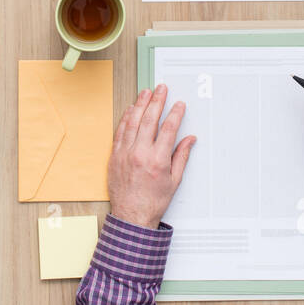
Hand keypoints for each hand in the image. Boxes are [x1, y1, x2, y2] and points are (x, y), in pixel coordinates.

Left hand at [107, 84, 195, 229]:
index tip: (179, 104)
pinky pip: (120, 131)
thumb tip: (189, 139)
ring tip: (145, 92)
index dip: (175, 113)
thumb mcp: (174, 181)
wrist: (132, 216)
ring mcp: (125, 153)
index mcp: (157, 160)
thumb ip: (181, 157)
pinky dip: (125, 118)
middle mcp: (140, 154)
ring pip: (132, 122)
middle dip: (157, 101)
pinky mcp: (114, 156)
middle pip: (149, 120)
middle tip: (161, 89)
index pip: (168, 129)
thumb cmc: (153, 201)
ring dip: (140, 104)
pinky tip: (130, 109)